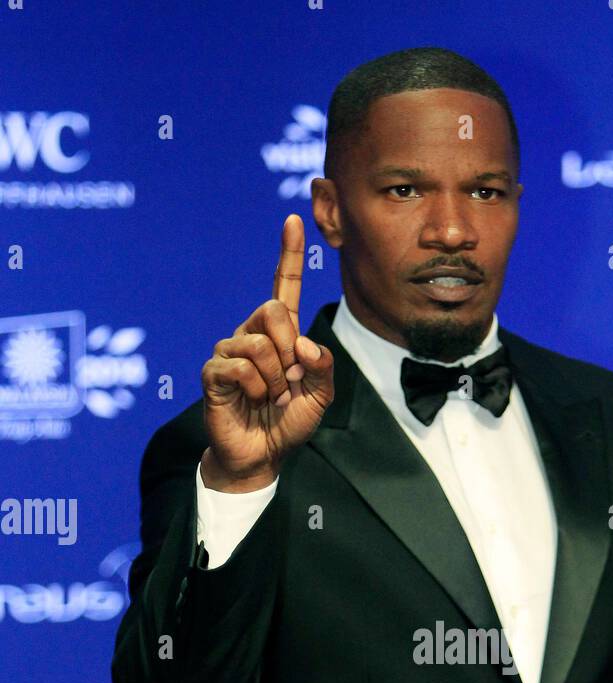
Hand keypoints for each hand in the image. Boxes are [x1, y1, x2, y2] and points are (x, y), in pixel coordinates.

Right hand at [200, 213, 333, 488]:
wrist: (262, 455)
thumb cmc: (288, 423)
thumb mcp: (321, 396)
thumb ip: (323, 367)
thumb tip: (304, 344)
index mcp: (281, 335)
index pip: (285, 286)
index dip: (289, 254)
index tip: (294, 219)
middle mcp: (252, 335)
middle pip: (272, 310)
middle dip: (288, 348)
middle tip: (289, 380)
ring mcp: (229, 351)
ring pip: (257, 344)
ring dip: (275, 379)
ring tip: (271, 398)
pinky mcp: (213, 373)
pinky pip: (239, 366)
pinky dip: (256, 388)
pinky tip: (254, 400)